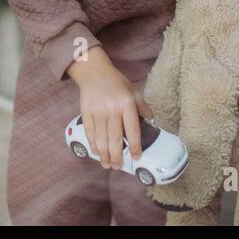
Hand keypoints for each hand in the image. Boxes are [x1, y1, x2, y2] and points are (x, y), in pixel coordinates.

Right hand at [67, 47, 153, 169]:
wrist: (94, 72)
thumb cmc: (116, 83)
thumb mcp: (134, 92)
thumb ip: (143, 107)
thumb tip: (152, 123)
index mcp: (127, 104)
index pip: (132, 129)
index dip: (135, 146)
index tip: (136, 157)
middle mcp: (112, 109)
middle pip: (115, 138)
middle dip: (117, 156)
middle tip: (118, 167)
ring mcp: (98, 112)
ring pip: (101, 139)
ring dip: (104, 155)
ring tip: (107, 164)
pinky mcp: (86, 113)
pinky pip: (90, 133)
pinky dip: (93, 145)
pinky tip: (97, 152)